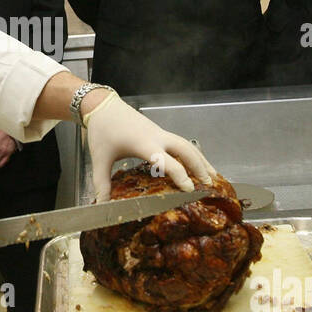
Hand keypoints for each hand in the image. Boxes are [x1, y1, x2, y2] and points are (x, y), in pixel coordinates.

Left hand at [83, 94, 213, 200]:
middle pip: (185, 150)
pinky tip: (196, 163)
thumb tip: (102, 205)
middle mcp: (156, 137)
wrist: (102, 106)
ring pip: (187, 144)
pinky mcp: (159, 131)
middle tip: (209, 184)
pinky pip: (181, 142)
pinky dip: (192, 153)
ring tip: (212, 176)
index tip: (189, 189)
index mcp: (143, 144)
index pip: (166, 161)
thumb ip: (101, 183)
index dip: (180, 176)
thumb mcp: (99, 159)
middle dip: (199, 166)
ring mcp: (160, 132)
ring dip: (200, 159)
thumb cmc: (102, 131)